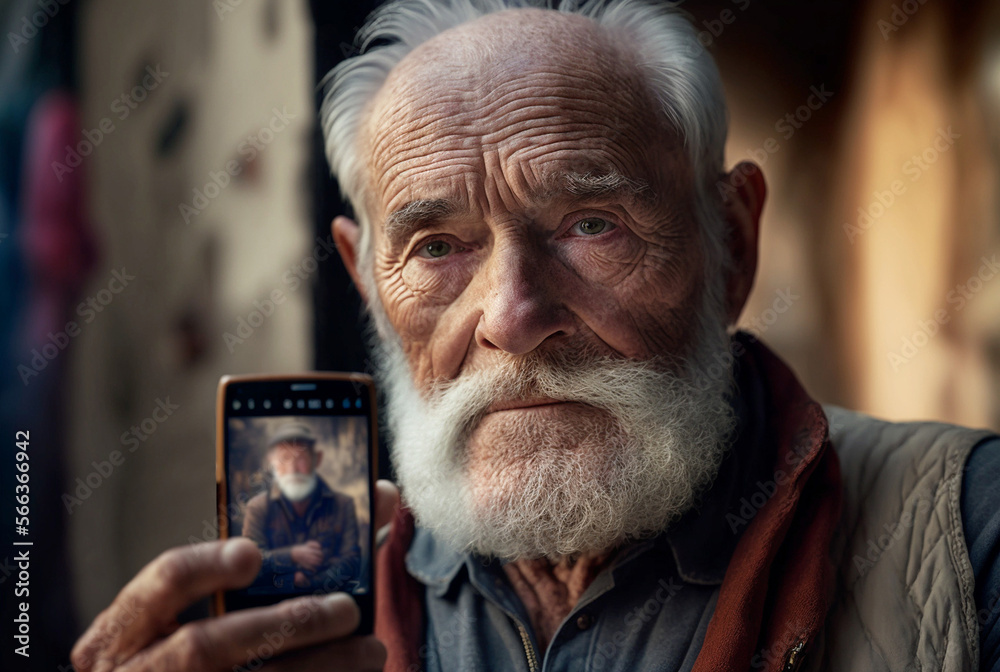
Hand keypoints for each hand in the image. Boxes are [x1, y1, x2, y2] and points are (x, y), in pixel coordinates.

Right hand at [71, 479, 399, 671]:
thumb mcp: (194, 612)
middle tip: (345, 608)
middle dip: (286, 623)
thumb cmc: (186, 651)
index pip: (163, 581)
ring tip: (371, 650)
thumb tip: (378, 497)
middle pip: (207, 645)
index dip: (206, 566)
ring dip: (321, 668)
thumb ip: (262, 564)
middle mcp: (135, 671)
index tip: (251, 554)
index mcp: (126, 629)